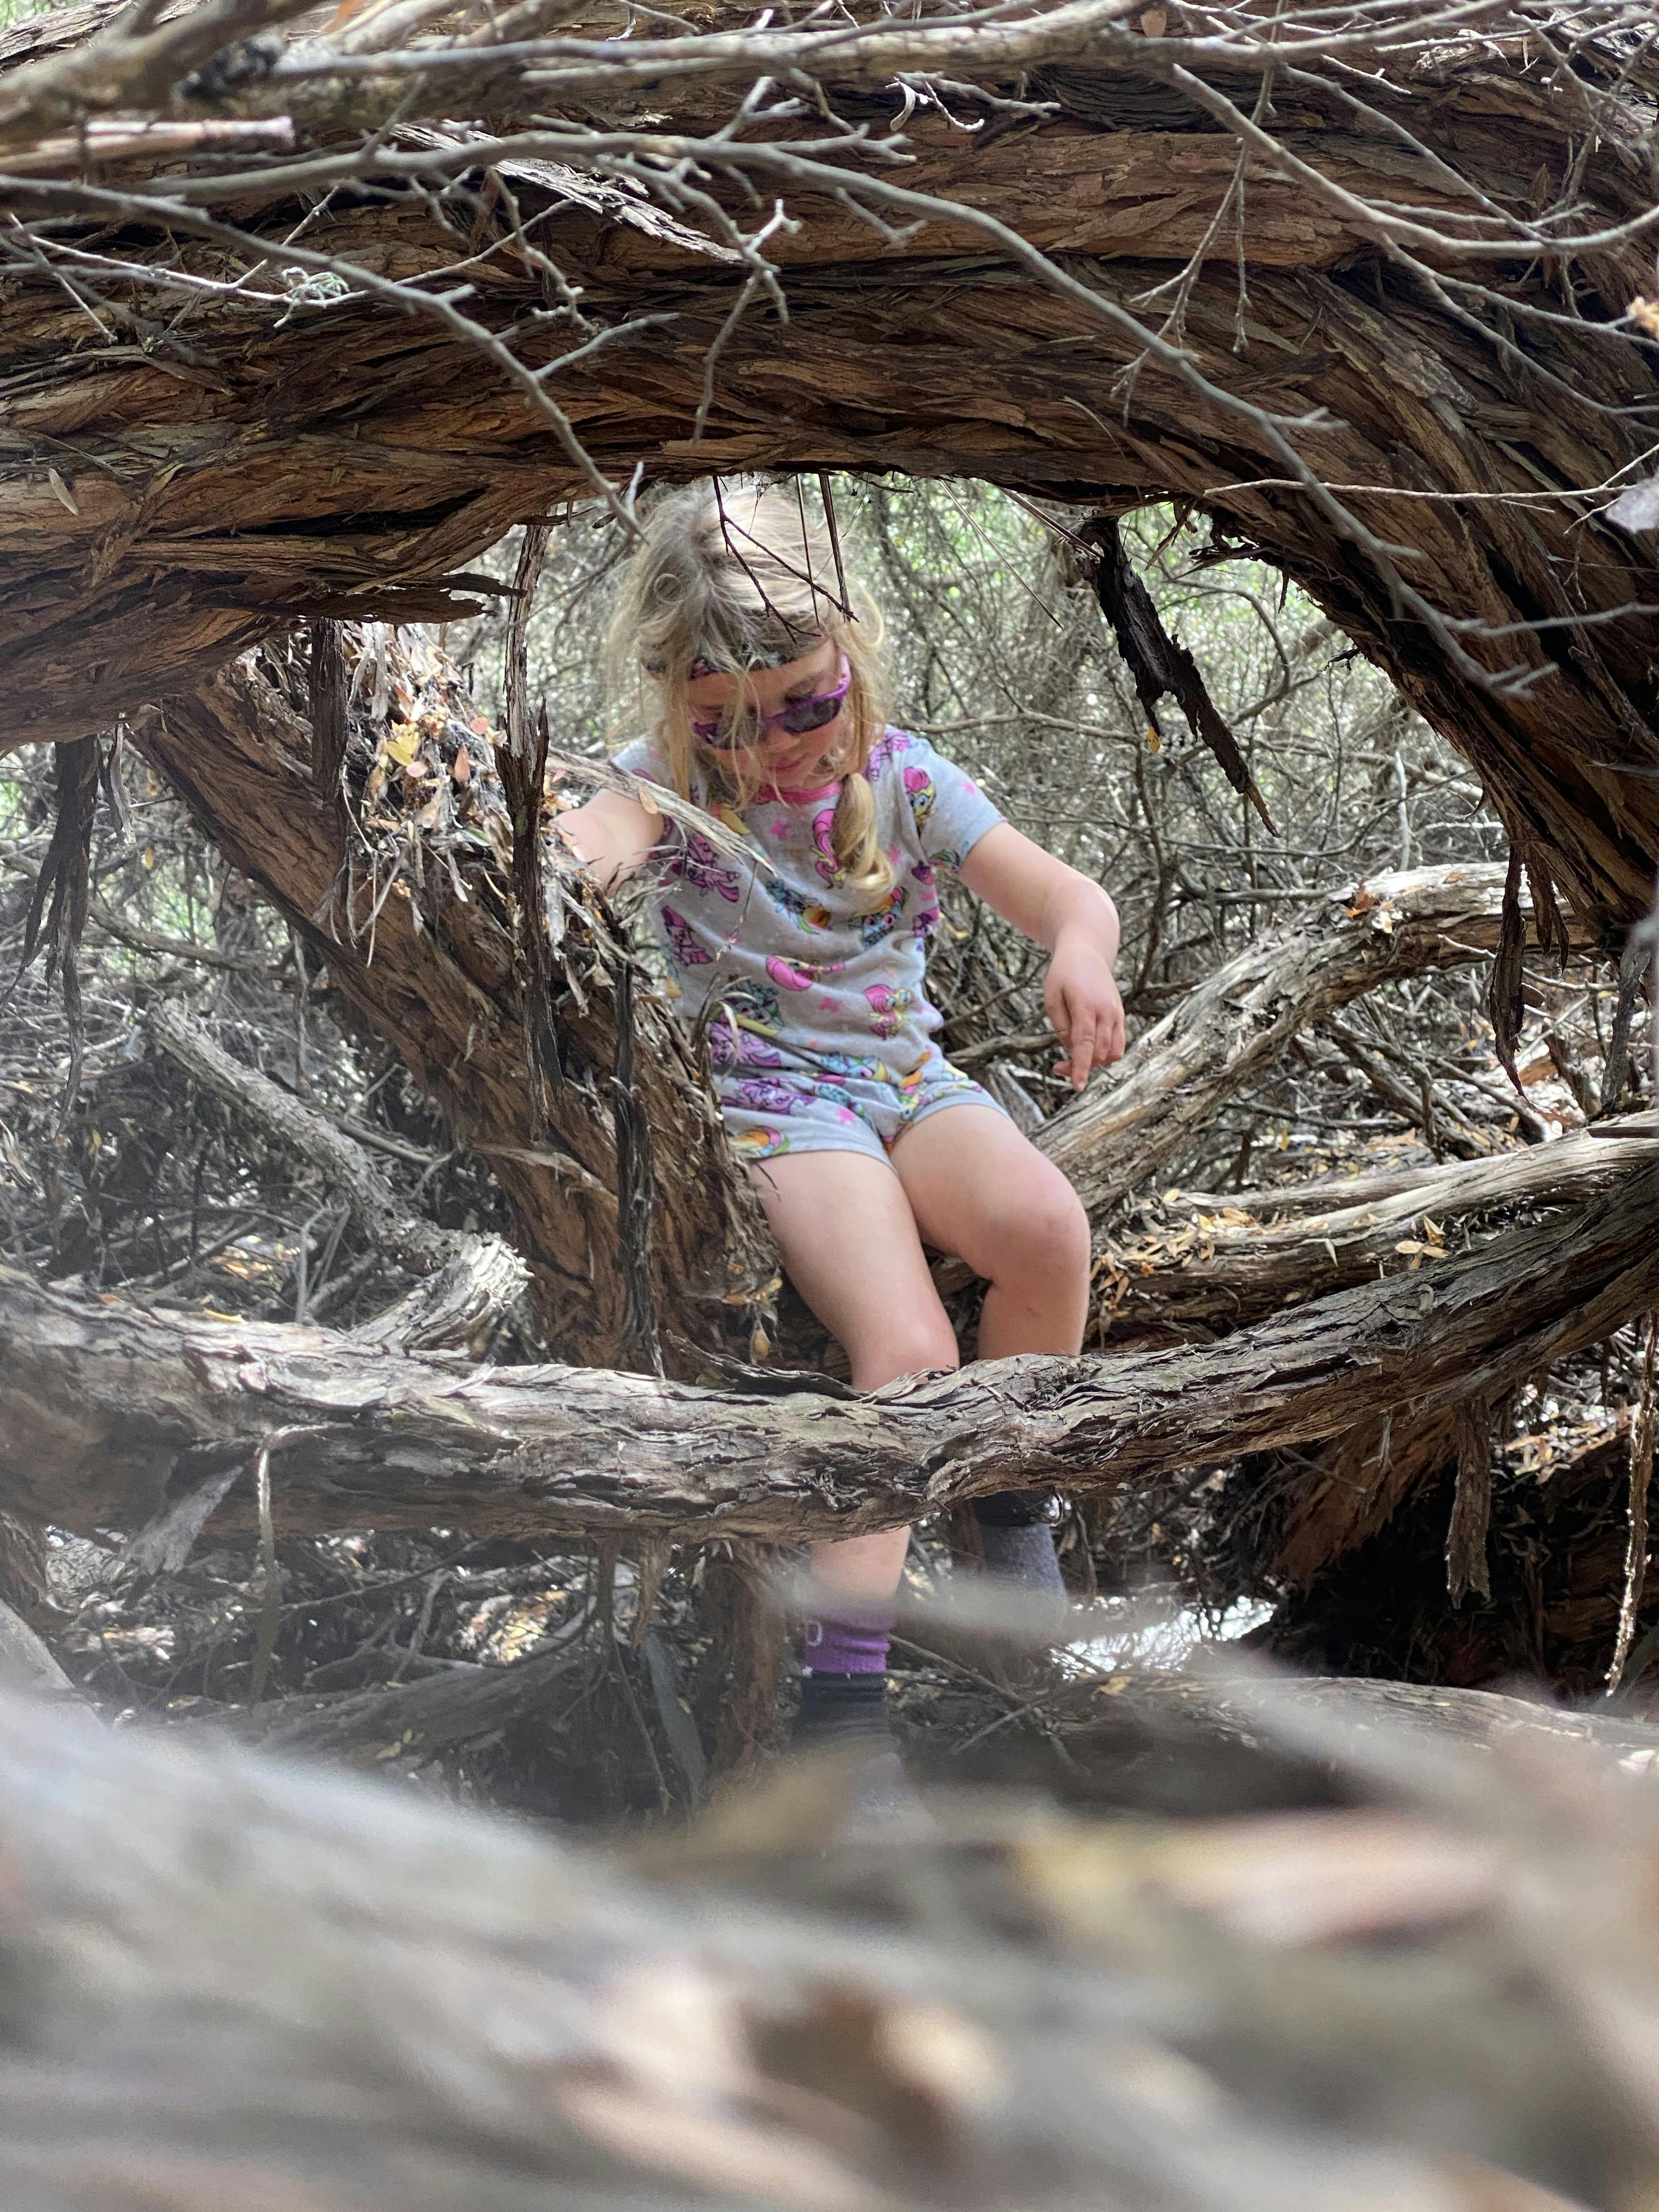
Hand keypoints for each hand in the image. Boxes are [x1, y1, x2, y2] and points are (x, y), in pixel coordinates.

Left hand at [1045, 939, 1124, 1091]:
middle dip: (1081, 1066)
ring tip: (1073, 1057)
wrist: (1088, 951)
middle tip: (1058, 1067)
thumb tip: (1072, 1050)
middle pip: (1098, 1052)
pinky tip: (1088, 1049)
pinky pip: (1118, 1044)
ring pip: (1112, 1052)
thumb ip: (1061, 1025)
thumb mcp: (1052, 996)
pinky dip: (1105, 1053)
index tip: (1077, 1086)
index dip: (1080, 1067)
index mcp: (1086, 1006)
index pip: (1085, 1044)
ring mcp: (1116, 1014)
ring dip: (1094, 1062)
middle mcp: (1106, 1011)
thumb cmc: (1064, 973)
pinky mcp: (1120, 1015)